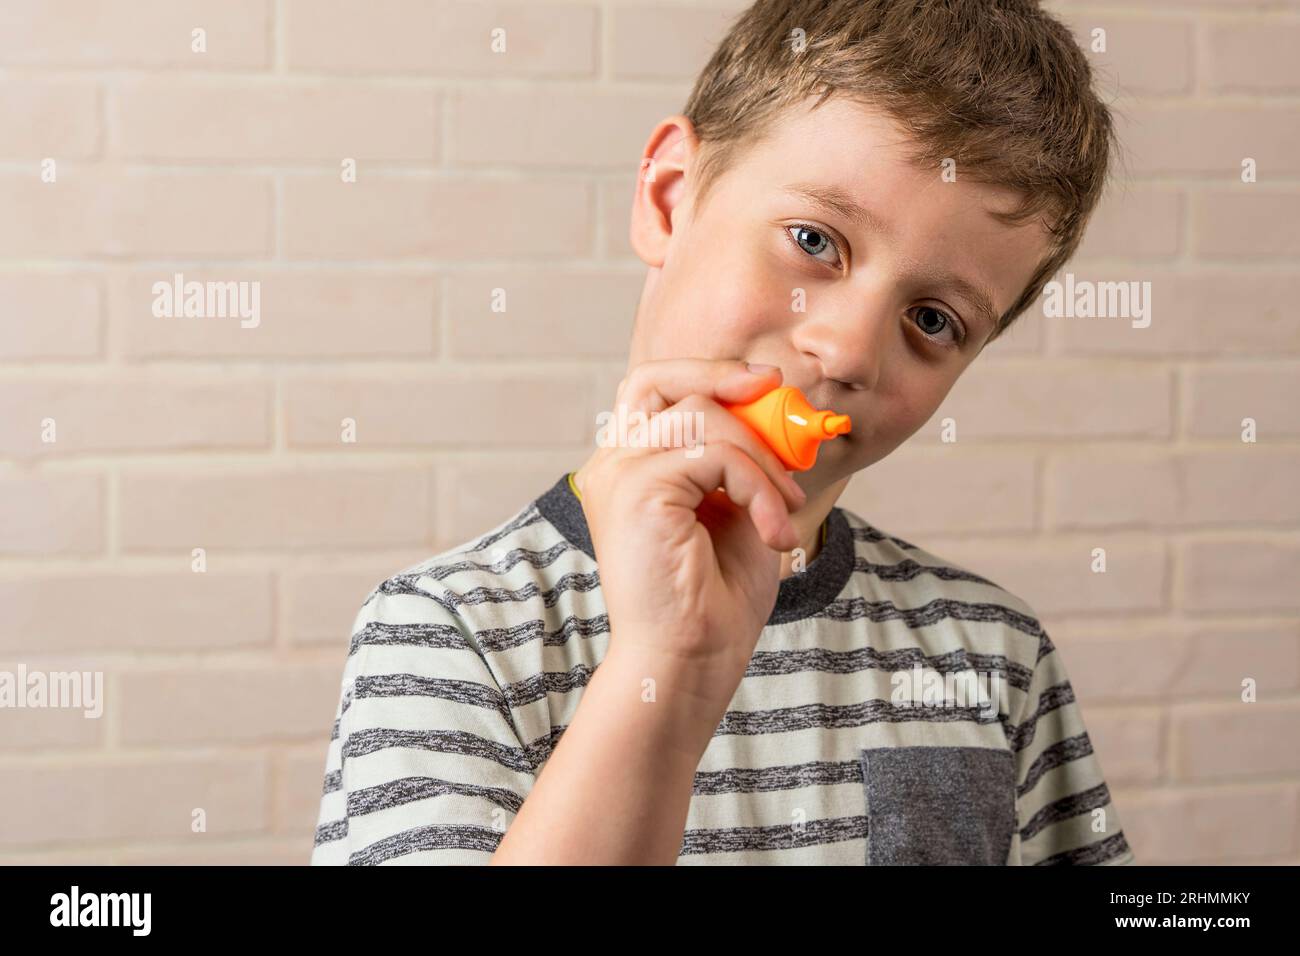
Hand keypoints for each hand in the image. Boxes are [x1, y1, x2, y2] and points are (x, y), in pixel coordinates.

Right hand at [576, 358, 806, 692]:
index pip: (654, 393)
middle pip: (658, 380)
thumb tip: (772, 408)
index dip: (706, 375)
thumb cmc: (713, 602)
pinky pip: (716, 453)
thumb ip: (742, 460)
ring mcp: (619, 474)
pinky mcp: (637, 488)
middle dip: (721, 376)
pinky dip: (758, 486)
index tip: (763, 384)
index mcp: (629, 472)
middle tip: (773, 390)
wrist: (689, 662)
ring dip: (761, 460)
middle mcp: (613, 467)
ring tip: (785, 511)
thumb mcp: (738, 512)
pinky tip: (772, 530)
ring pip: (702, 416)